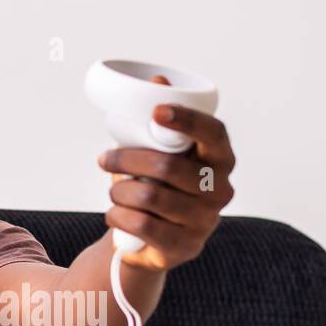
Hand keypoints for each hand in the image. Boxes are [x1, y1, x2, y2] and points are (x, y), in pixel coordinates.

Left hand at [96, 75, 235, 269]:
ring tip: (112, 190)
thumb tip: (158, 79)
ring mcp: (206, 221)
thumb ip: (158, 120)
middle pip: (169, 166)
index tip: (157, 112)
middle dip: (127, 159)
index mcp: (220, 159)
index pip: (214, 134)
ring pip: (151, 196)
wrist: (150, 239)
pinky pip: (143, 226)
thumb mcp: (157, 151)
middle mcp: (221, 190)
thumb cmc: (156, 183)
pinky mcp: (185, 246)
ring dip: (119, 191)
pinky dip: (119, 216)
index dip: (187, 120)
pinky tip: (114, 212)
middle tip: (104, 158)